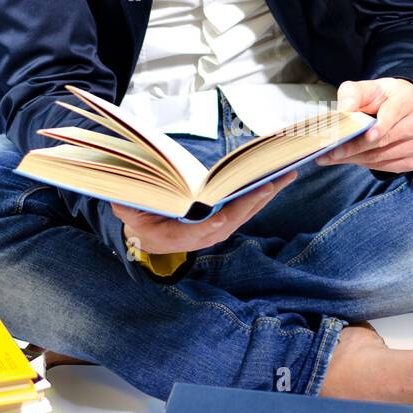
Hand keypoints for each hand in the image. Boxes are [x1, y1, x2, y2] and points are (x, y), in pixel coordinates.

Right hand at [110, 171, 297, 256]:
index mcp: (177, 236)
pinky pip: (246, 209)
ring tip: (285, 176)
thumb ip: (129, 204)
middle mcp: (202, 236)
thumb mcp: (128, 210)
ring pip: (244, 214)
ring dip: (265, 196)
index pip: (198, 231)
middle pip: (231, 220)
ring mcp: (217, 230)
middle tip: (270, 183)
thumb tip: (127, 194)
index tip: (221, 216)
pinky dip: (262, 195)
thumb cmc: (138, 219)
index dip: (210, 224)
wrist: (149, 237)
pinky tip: (278, 180)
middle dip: (251, 202)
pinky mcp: (225, 222)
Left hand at [317, 78, 412, 171]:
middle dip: (353, 148)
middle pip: (382, 141)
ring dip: (354, 158)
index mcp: (408, 101)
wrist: (407, 107)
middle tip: (329, 152)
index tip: (358, 135)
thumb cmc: (384, 97)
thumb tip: (343, 111)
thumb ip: (353, 94)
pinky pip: (384, 167)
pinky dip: (364, 163)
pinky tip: (351, 158)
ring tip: (332, 157)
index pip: (392, 115)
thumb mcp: (368, 88)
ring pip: (380, 157)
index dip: (377, 127)